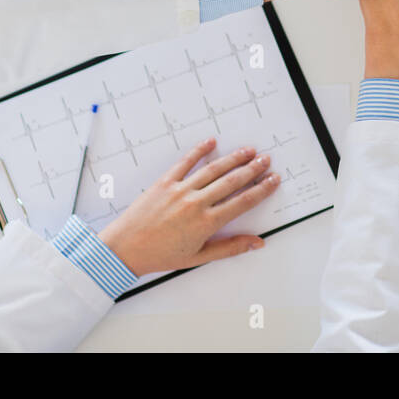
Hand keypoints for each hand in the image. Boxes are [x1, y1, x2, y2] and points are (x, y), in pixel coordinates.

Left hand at [99, 139, 278, 276]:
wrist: (125, 249)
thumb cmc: (160, 256)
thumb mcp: (198, 257)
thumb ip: (230, 247)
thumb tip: (257, 243)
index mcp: (206, 223)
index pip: (243, 202)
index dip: (261, 189)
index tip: (273, 180)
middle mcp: (196, 203)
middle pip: (232, 181)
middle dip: (252, 169)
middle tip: (266, 160)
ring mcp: (180, 190)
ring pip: (213, 169)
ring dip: (233, 158)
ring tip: (248, 151)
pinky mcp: (164, 182)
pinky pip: (185, 162)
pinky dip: (199, 151)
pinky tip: (211, 142)